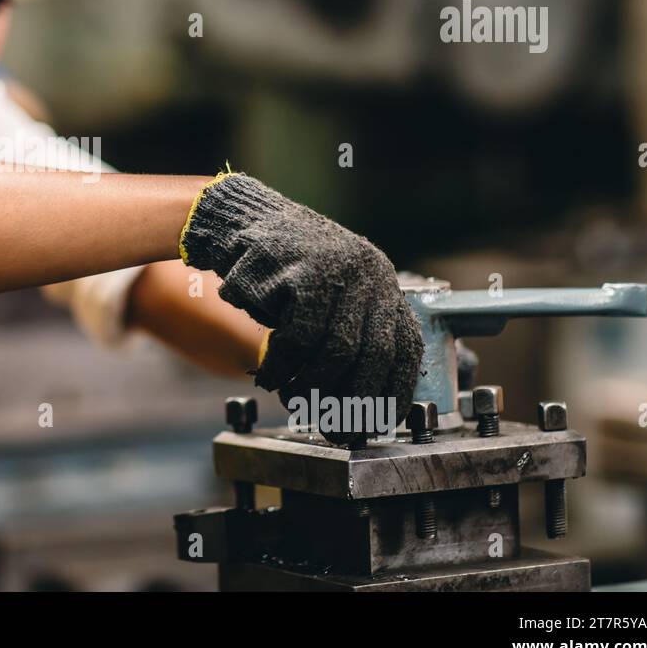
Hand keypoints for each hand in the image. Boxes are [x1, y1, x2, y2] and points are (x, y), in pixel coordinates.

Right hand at [179, 172, 423, 446]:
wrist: (240, 222)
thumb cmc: (281, 271)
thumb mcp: (328, 297)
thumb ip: (347, 333)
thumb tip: (361, 401)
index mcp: (382, 284)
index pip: (406, 348)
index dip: (395, 392)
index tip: (376, 423)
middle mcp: (370, 274)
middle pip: (375, 355)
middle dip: (352, 401)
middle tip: (329, 426)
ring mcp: (338, 270)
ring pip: (336, 351)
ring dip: (309, 385)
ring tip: (289, 397)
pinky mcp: (303, 273)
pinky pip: (298, 337)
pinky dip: (282, 366)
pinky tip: (268, 374)